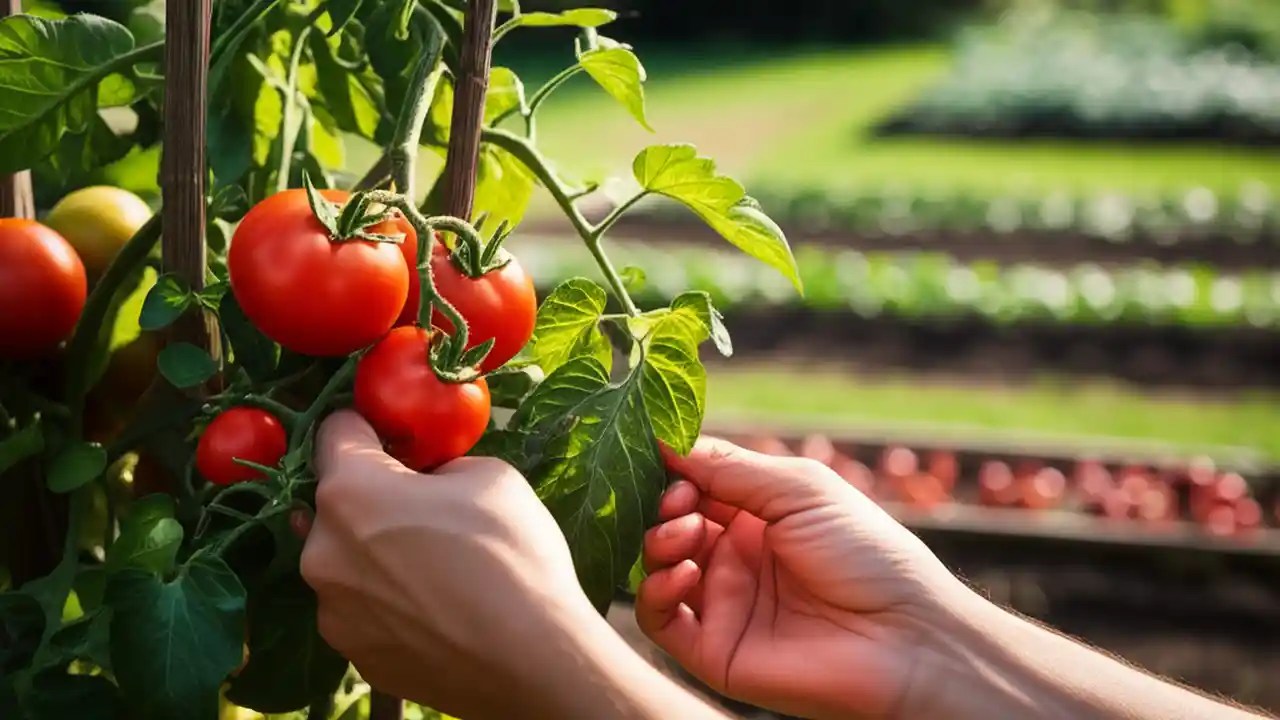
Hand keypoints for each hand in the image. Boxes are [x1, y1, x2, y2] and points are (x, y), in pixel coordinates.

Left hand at [298, 411, 597, 718]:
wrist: (532, 661)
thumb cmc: (513, 557)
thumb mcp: (490, 476)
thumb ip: (441, 465)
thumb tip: (427, 477)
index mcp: (350, 491)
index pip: (333, 430)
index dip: (368, 427)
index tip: (396, 440)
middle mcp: (322, 549)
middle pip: (336, 502)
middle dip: (373, 498)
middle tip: (428, 512)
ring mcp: (332, 608)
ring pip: (345, 559)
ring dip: (375, 553)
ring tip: (436, 569)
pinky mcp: (351, 651)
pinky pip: (361, 607)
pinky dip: (387, 601)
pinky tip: (435, 608)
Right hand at [637, 437, 969, 718]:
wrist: (904, 636)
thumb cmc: (866, 553)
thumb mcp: (799, 490)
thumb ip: (729, 467)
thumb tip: (663, 440)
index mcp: (759, 515)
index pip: (695, 485)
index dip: (676, 472)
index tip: (668, 462)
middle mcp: (736, 557)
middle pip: (670, 523)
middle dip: (664, 505)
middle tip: (680, 503)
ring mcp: (724, 603)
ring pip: (656, 568)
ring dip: (657, 543)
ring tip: (686, 535)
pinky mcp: (715, 649)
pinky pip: (661, 621)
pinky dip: (655, 593)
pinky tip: (683, 574)